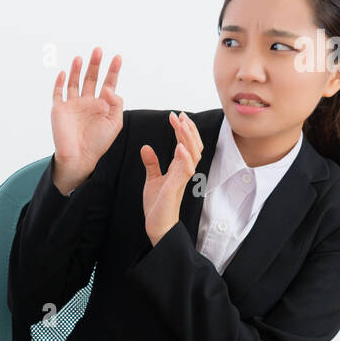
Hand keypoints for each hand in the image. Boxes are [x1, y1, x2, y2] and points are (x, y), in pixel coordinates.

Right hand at [50, 46, 123, 193]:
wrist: (79, 157)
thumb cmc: (98, 142)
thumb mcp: (114, 123)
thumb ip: (116, 104)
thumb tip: (109, 89)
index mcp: (101, 104)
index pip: (108, 83)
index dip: (113, 71)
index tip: (118, 58)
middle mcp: (87, 101)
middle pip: (91, 78)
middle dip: (95, 64)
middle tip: (98, 50)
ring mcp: (72, 104)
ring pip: (74, 82)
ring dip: (77, 69)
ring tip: (80, 58)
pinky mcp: (59, 109)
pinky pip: (58, 92)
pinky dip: (60, 82)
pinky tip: (64, 73)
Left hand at [140, 111, 203, 245]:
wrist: (157, 225)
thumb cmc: (157, 204)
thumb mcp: (152, 179)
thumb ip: (152, 163)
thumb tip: (146, 147)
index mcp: (178, 168)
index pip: (184, 143)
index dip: (181, 129)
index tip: (175, 116)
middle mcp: (183, 171)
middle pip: (193, 145)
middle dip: (188, 129)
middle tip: (180, 115)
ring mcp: (182, 179)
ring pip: (193, 154)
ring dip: (187, 138)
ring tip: (181, 124)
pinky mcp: (176, 188)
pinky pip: (185, 170)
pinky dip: (184, 158)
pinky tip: (179, 146)